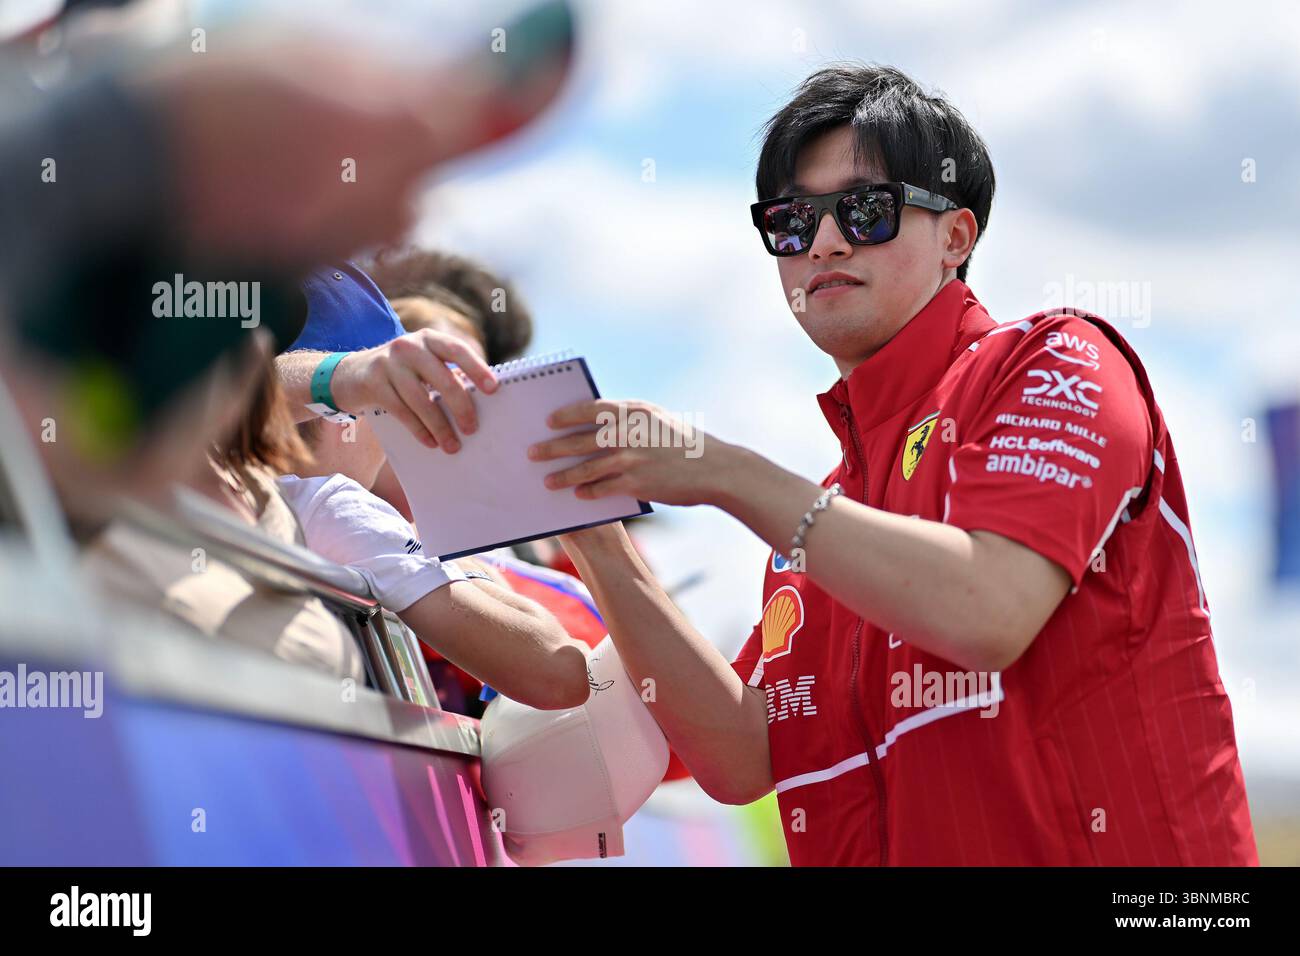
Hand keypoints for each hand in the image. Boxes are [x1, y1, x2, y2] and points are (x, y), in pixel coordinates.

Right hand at [331, 329, 498, 450]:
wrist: (350, 375)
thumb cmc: (400, 373)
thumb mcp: (422, 365)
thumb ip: (446, 374)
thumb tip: (480, 400)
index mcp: (428, 339)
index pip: (457, 350)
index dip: (476, 368)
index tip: (493, 389)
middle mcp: (408, 346)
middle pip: (442, 379)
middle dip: (461, 407)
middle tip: (472, 428)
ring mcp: (388, 364)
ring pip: (421, 400)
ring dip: (440, 426)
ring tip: (452, 445)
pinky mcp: (373, 384)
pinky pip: (401, 411)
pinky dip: (419, 429)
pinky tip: (430, 442)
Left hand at [528, 399, 734, 506]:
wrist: (716, 469)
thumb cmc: (686, 444)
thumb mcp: (659, 421)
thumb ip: (630, 421)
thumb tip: (598, 427)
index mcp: (635, 411)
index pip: (591, 409)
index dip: (567, 415)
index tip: (549, 421)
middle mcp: (630, 432)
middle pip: (580, 441)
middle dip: (553, 448)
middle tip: (532, 453)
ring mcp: (632, 458)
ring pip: (587, 468)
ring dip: (564, 475)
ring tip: (547, 481)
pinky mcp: (636, 483)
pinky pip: (603, 488)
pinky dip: (588, 492)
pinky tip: (577, 495)